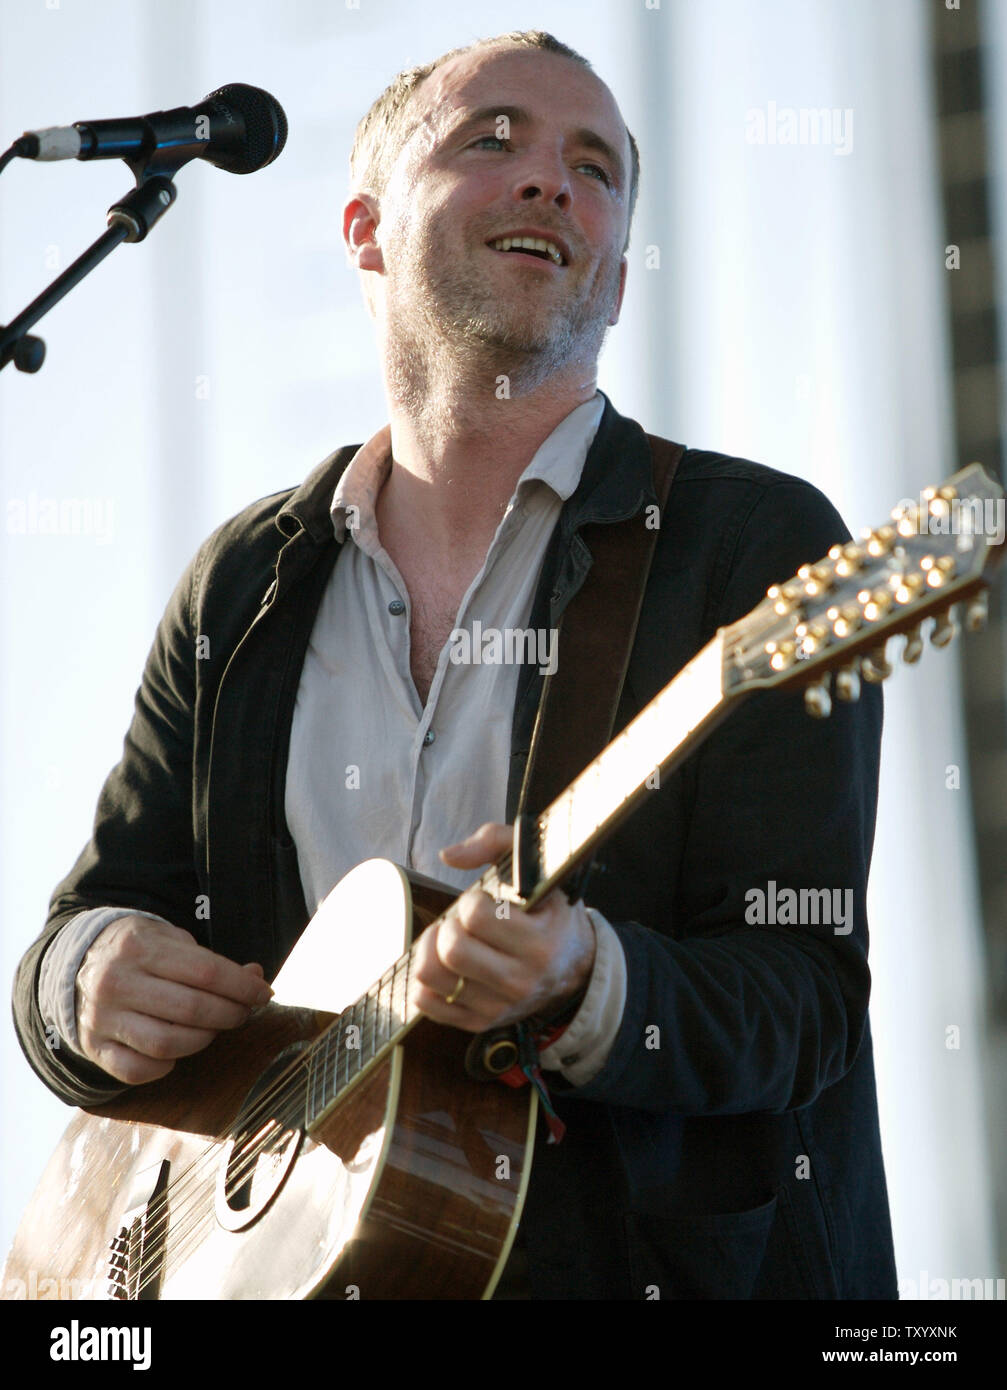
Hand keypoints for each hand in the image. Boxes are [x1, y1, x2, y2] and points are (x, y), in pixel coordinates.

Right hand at [75, 915, 272, 1083]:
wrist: (78, 964)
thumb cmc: (139, 952)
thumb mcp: (171, 940)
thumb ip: (211, 961)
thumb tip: (256, 977)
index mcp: (139, 946)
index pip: (206, 972)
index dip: (243, 986)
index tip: (264, 993)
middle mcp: (116, 981)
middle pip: (192, 1010)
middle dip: (230, 1014)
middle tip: (243, 1013)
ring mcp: (102, 1017)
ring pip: (167, 1044)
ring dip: (203, 1041)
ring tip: (213, 1029)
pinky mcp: (94, 1047)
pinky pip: (136, 1070)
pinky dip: (164, 1066)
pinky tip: (176, 1052)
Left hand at [409, 823, 595, 1032]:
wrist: (576, 966)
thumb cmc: (549, 912)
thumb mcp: (537, 868)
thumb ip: (495, 841)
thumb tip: (448, 856)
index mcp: (539, 943)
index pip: (477, 917)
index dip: (471, 901)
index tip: (485, 902)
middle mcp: (521, 981)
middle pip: (452, 949)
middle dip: (448, 926)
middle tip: (463, 922)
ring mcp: (499, 1006)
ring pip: (432, 976)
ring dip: (430, 949)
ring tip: (449, 939)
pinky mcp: (480, 1022)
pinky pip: (428, 1004)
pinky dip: (426, 980)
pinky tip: (444, 964)